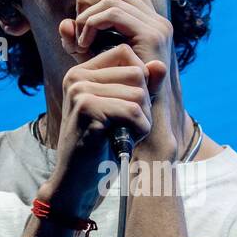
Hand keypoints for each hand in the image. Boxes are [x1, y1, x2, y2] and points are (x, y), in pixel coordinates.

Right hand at [39, 43, 155, 217]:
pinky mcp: (87, 109)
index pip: (125, 53)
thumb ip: (142, 85)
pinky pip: (133, 112)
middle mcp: (77, 77)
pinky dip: (137, 131)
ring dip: (140, 120)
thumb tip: (160, 64)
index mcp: (81, 73)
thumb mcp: (123, 111)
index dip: (139, 80)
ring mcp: (80, 91)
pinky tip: (121, 142)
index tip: (125, 107)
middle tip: (123, 126)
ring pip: (138, 93)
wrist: (76, 183)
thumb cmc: (100, 148)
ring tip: (119, 135)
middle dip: (142, 103)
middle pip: (136, 72)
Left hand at [59, 0, 178, 161]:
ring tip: (80, 42)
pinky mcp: (152, 35)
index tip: (82, 19)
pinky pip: (113, 13)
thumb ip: (78, 42)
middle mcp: (157, 19)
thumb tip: (63, 25)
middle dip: (88, 1)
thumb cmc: (119, 93)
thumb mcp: (94, 62)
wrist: (143, 119)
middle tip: (78, 31)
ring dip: (87, 15)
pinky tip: (84, 46)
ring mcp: (157, 26)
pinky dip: (91, 24)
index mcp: (148, 21)